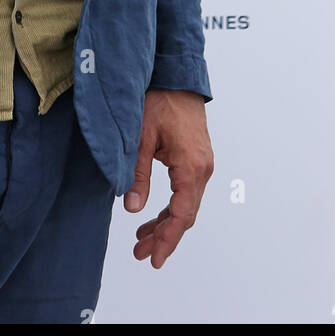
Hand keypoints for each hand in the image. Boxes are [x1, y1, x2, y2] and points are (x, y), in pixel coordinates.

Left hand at [124, 89, 213, 267]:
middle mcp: (202, 168)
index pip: (181, 214)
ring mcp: (201, 164)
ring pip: (185, 205)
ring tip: (141, 240)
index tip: (154, 259)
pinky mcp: (196, 159)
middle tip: (141, 254)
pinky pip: (185, 192)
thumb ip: (138, 173)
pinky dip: (170, 207)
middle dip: (164, 236)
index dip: (168, 238)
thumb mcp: (140, 136)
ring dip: (165, 223)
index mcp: (191, 165)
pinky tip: (152, 216)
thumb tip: (132, 208)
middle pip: (185, 214)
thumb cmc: (159, 100)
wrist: (177, 76)